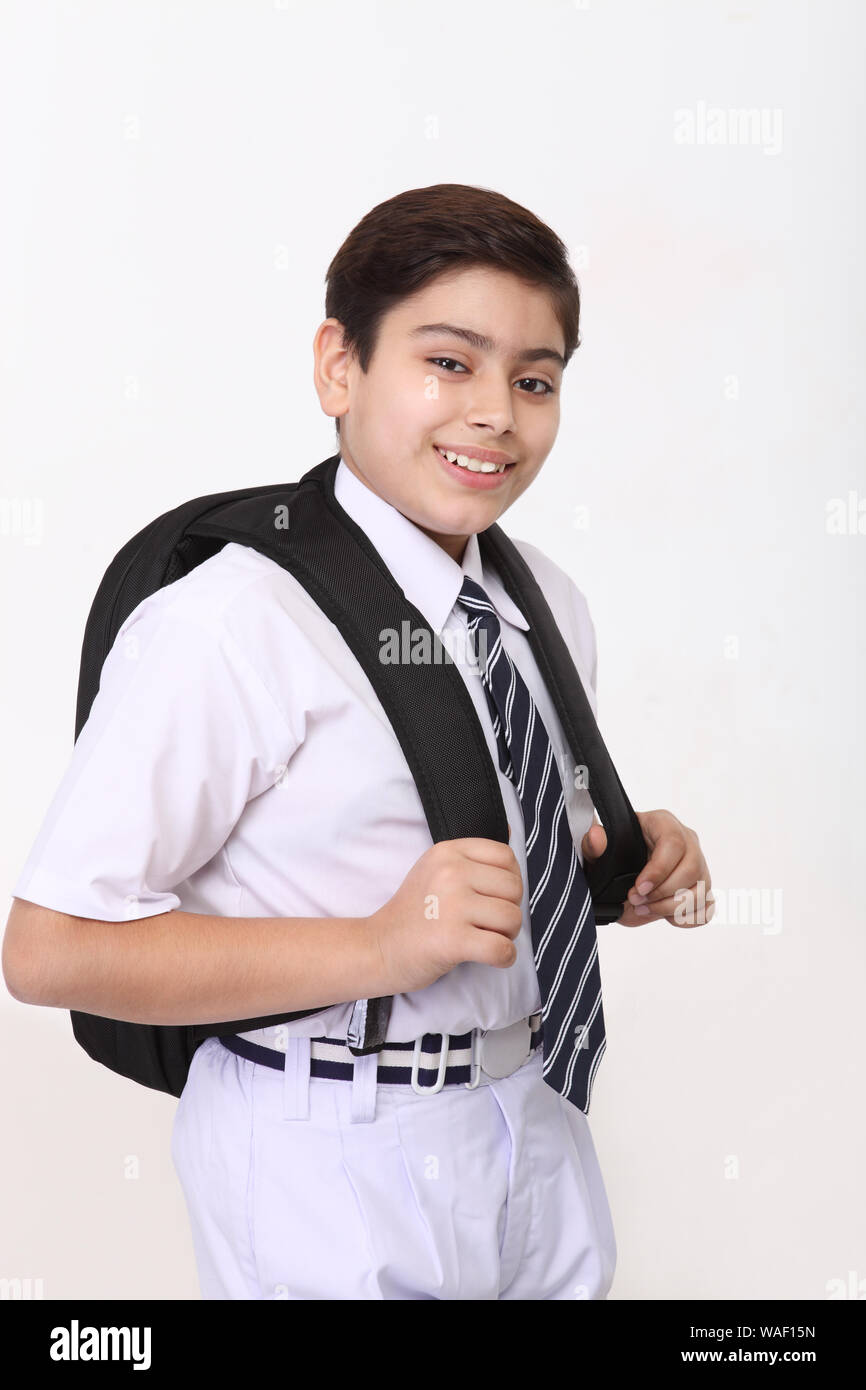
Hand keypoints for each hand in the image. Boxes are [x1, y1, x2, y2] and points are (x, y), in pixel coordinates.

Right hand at [370, 833, 524, 993]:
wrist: (378, 948)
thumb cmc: (413, 912)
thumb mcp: (435, 868)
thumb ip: (471, 855)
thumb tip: (512, 830)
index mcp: (447, 852)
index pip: (506, 857)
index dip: (509, 880)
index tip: (493, 897)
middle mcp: (450, 873)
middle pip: (514, 888)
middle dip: (509, 910)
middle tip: (486, 923)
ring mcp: (452, 906)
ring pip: (512, 918)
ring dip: (507, 936)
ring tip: (484, 938)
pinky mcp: (453, 940)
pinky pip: (502, 949)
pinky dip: (504, 957)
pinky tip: (491, 957)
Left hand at [581, 809, 713, 927]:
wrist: (622, 869)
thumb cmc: (615, 854)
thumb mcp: (600, 849)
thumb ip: (594, 845)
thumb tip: (596, 837)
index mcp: (663, 824)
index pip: (674, 843)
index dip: (658, 870)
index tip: (638, 888)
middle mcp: (688, 841)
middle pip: (691, 868)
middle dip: (662, 893)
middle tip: (636, 902)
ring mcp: (699, 864)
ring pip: (701, 889)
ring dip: (672, 908)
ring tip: (645, 909)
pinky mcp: (702, 887)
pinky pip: (707, 907)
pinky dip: (688, 918)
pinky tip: (665, 916)